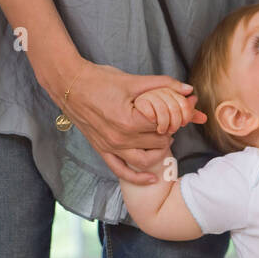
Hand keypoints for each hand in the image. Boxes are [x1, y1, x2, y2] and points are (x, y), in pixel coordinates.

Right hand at [58, 61, 198, 184]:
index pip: (163, 125)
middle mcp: (120, 138)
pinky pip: (121, 171)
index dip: (175, 117)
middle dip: (170, 132)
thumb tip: (189, 89)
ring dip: (159, 153)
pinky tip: (151, 178)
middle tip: (173, 122)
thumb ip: (163, 85)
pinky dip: (137, 178)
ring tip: (164, 140)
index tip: (179, 111)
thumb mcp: (133, 81)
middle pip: (158, 143)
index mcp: (129, 120)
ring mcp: (110, 147)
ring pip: (145, 160)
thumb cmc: (99, 80)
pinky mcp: (102, 150)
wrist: (69, 84)